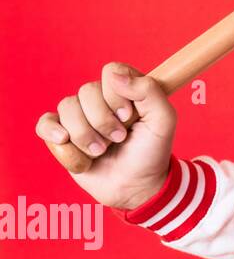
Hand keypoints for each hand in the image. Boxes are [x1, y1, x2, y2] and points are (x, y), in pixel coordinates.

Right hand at [35, 62, 176, 210]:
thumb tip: (115, 76)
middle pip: (86, 91)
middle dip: (103, 121)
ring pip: (66, 108)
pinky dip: (53, 133)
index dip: (116, 95)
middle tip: (119, 139)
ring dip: (85, 135)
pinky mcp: (63, 135)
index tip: (129, 117)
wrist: (135, 186)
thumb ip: (149, 91)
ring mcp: (80, 116)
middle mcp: (102, 98)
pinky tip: (64, 140)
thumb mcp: (163, 121)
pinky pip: (45, 123)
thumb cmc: (151, 152)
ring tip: (100, 151)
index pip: (111, 72)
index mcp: (127, 89)